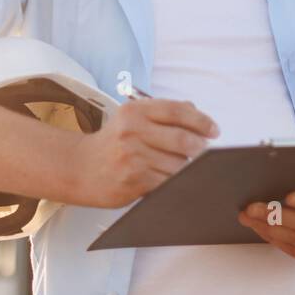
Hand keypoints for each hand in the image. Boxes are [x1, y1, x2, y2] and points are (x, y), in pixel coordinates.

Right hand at [66, 99, 217, 207]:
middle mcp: (132, 131)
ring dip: (190, 168)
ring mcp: (132, 157)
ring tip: (189, 168)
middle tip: (207, 152)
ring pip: (178, 164)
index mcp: (135, 111)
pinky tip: (178, 181)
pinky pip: (167, 183)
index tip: (214, 130)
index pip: (177, 111)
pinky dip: (178, 183)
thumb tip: (196, 111)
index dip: (201, 120)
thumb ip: (163, 113)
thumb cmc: (112, 142)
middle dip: (201, 148)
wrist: (79, 168)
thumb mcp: (132, 118)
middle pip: (182, 139)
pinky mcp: (133, 181)